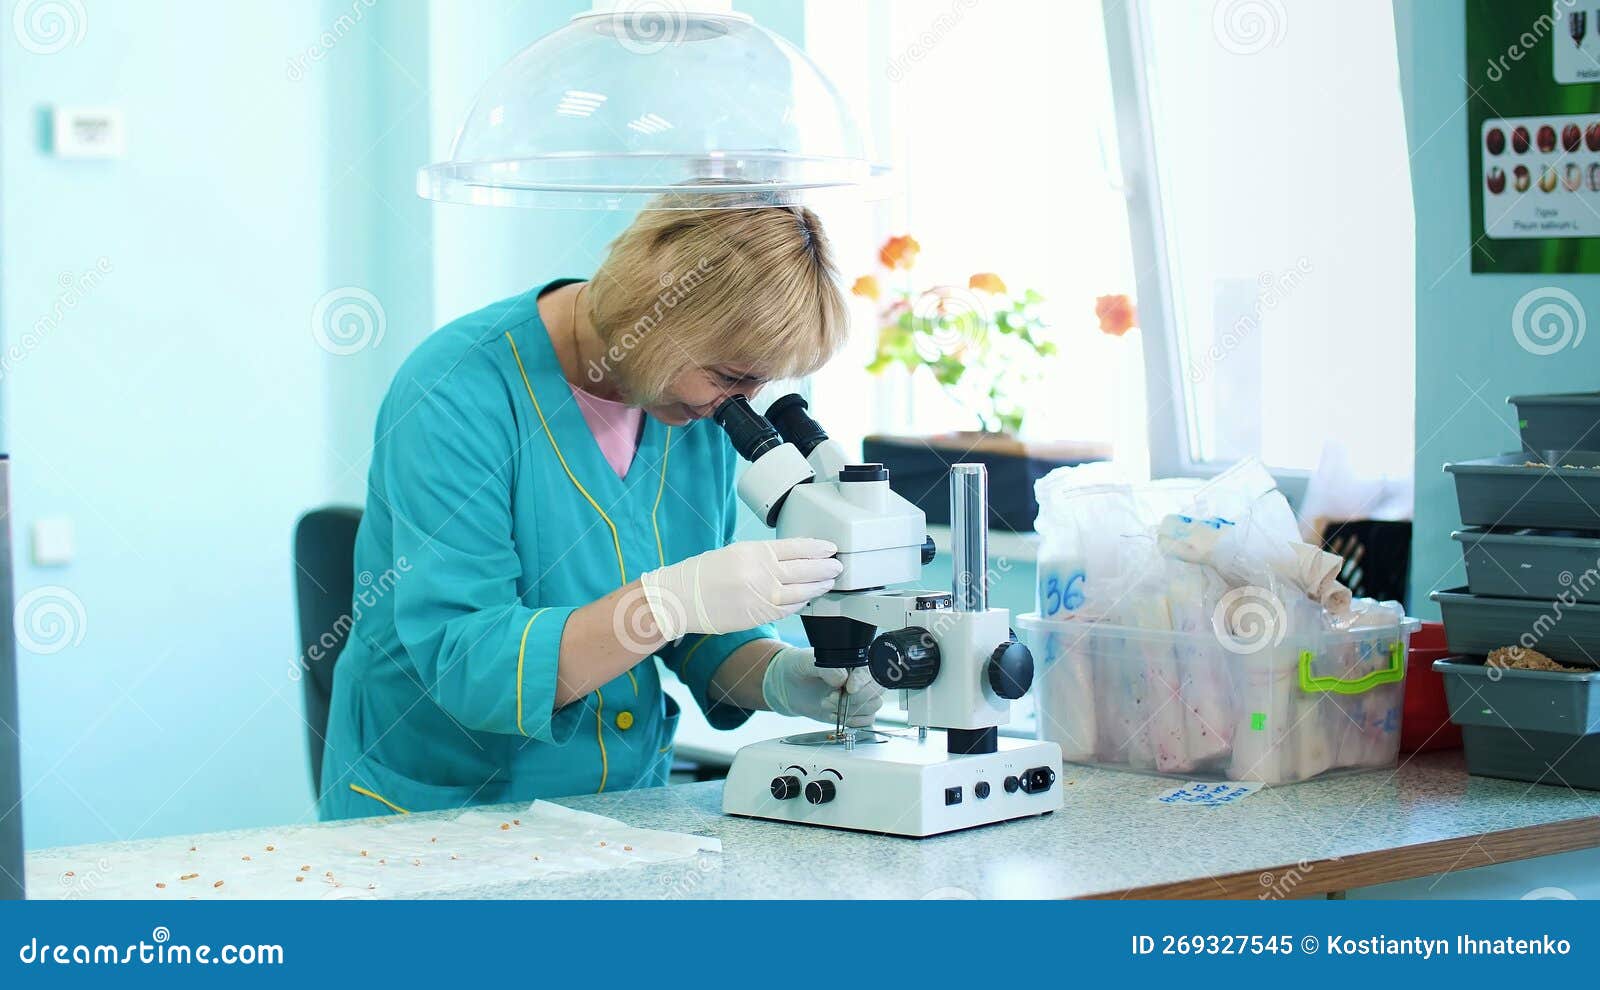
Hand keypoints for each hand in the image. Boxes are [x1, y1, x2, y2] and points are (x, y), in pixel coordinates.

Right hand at [640, 538, 841, 639]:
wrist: (682, 598)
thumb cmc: (704, 573)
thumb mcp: (736, 552)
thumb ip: (764, 556)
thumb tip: (793, 560)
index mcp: (755, 551)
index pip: (796, 547)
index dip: (818, 548)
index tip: (831, 548)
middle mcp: (761, 572)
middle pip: (805, 569)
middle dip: (825, 567)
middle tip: (838, 565)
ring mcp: (761, 596)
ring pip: (801, 591)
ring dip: (818, 587)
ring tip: (829, 582)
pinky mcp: (758, 615)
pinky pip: (788, 609)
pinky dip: (801, 603)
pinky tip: (808, 599)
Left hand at [761, 646, 883, 727]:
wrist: (788, 685)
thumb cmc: (798, 666)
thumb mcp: (805, 661)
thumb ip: (825, 667)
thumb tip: (842, 679)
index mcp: (852, 659)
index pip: (871, 669)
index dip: (863, 680)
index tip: (849, 688)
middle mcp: (859, 676)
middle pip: (876, 689)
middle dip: (855, 698)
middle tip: (831, 698)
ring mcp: (858, 694)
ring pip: (873, 705)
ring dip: (851, 710)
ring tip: (828, 704)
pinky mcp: (854, 710)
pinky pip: (868, 720)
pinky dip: (853, 721)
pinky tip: (835, 715)